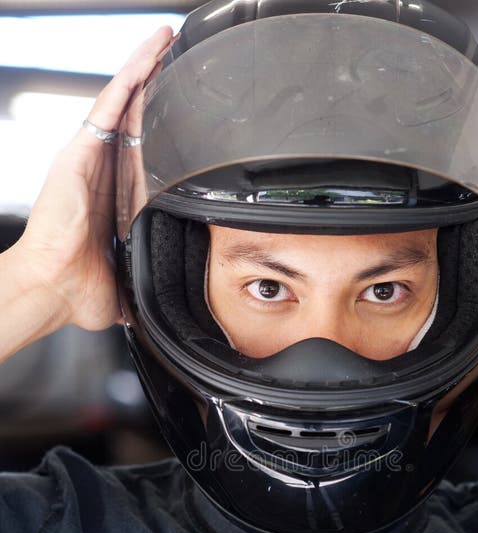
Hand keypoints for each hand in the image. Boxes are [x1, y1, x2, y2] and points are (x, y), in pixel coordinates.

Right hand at [13, 25, 175, 332]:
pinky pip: (111, 103)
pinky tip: (152, 52)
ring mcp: (91, 157)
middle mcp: (103, 171)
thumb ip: (144, 289)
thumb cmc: (79, 289)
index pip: (144, 152)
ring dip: (148, 68)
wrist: (56, 288)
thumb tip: (158, 313)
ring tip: (170, 40)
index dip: (163, 128)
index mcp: (116, 198)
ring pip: (124, 101)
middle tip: (182, 58)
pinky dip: (132, 75)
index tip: (188, 113)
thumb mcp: (127, 287)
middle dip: (158, 86)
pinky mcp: (82, 149)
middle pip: (134, 116)